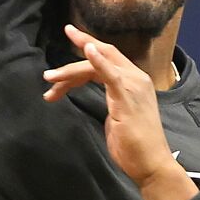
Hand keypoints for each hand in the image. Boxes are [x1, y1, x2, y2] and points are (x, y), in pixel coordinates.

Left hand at [42, 25, 195, 199]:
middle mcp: (136, 78)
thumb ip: (110, 101)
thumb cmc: (134, 146)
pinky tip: (86, 49)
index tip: (70, 36)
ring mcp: (133, 85)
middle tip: (51, 62)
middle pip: (101, 55)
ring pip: (96, 65)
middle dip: (76, 47)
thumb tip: (98, 98)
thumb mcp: (118, 117)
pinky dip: (97, 60)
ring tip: (49, 79)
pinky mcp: (127, 96)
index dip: (87, 47)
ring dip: (70, 71)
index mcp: (134, 81)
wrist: (151, 163)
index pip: (107, 58)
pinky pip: (110, 73)